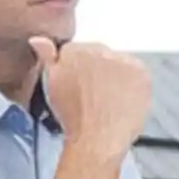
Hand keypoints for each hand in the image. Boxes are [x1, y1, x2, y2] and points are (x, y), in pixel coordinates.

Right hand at [28, 37, 151, 157]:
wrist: (96, 138)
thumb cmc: (74, 117)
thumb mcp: (51, 84)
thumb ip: (47, 57)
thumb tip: (38, 40)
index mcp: (75, 50)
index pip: (81, 50)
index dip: (81, 70)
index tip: (82, 84)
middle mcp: (99, 49)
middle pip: (102, 55)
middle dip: (100, 71)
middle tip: (96, 95)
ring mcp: (123, 60)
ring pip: (121, 64)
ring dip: (118, 77)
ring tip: (110, 100)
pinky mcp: (140, 72)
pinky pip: (138, 74)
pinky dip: (135, 85)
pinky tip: (123, 100)